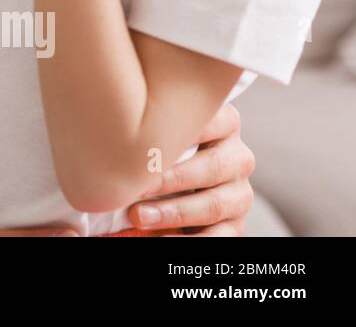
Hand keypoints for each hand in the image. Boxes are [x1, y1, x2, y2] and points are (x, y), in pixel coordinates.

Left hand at [125, 101, 254, 235]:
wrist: (175, 183)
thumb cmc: (159, 149)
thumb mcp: (162, 133)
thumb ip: (154, 126)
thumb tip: (120, 131)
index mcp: (224, 124)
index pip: (209, 121)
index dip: (177, 132)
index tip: (142, 140)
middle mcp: (237, 157)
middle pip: (213, 166)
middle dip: (170, 179)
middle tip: (136, 186)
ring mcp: (239, 192)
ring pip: (214, 204)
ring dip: (174, 213)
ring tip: (139, 216)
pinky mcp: (235, 224)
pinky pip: (219, 237)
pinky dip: (188, 240)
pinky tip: (161, 237)